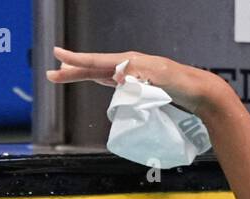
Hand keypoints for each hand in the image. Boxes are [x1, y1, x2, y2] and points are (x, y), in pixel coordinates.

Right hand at [47, 47, 227, 114]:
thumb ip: (139, 75)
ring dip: (80, 74)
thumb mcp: (161, 78)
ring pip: (99, 72)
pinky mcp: (137, 83)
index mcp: (131, 62)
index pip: (98, 60)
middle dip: (71, 70)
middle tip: (49, 74)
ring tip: (62, 75)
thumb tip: (115, 76)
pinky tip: (92, 79)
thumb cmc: (183, 84)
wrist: (200, 92)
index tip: (57, 54)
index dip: (76, 59)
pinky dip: (96, 79)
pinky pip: (109, 79)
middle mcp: (129, 65)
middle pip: (94, 67)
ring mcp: (132, 74)